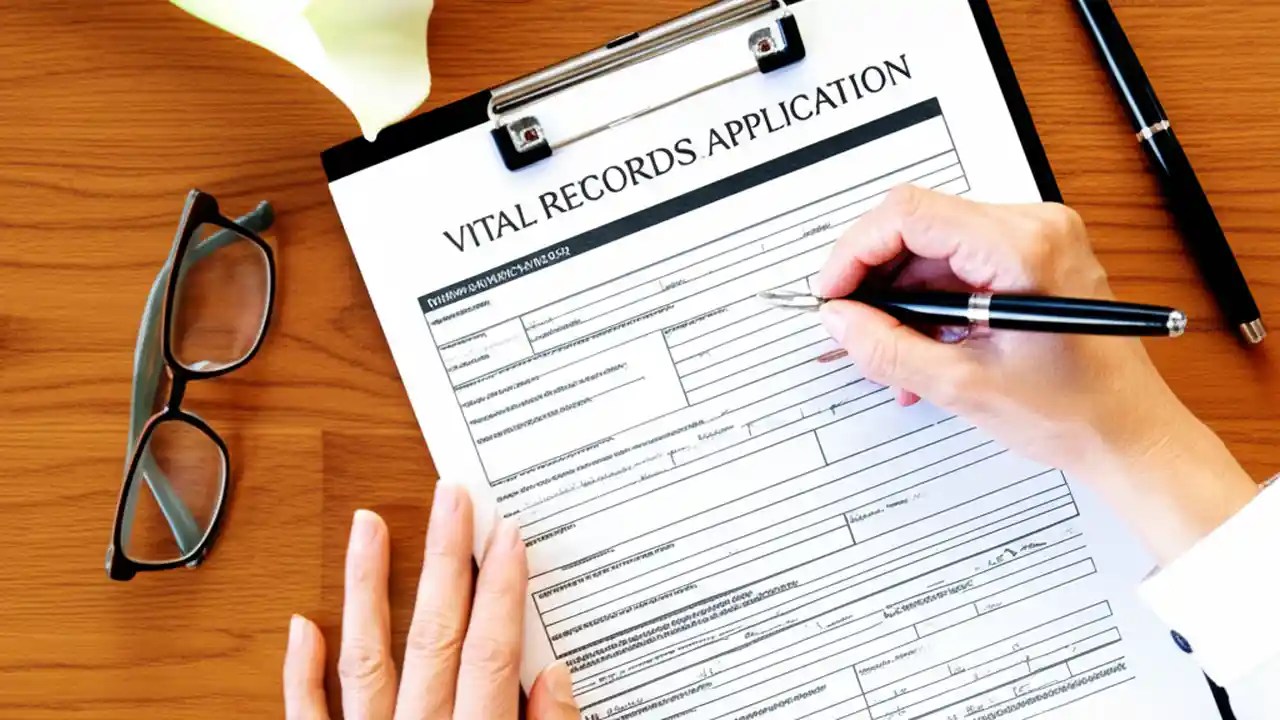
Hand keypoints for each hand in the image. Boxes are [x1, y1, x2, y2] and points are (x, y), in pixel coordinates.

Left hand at [282, 487, 577, 719]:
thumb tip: (556, 678)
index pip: (490, 654)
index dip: (501, 590)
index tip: (506, 535)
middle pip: (435, 637)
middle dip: (445, 561)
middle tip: (450, 499)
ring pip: (368, 659)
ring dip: (369, 587)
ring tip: (368, 526)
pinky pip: (311, 715)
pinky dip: (304, 671)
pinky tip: (304, 624)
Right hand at [816, 186, 1257, 563]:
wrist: (1131, 435)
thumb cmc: (1079, 413)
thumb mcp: (963, 386)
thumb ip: (888, 349)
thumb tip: (840, 322)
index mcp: (1023, 248)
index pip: (909, 215)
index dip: (856, 252)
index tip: (833, 294)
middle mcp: (1035, 228)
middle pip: (918, 226)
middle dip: (875, 279)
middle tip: (850, 326)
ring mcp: (1038, 240)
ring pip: (933, 249)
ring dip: (900, 298)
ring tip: (886, 351)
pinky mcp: (1035, 258)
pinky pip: (959, 265)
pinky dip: (930, 303)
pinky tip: (919, 347)